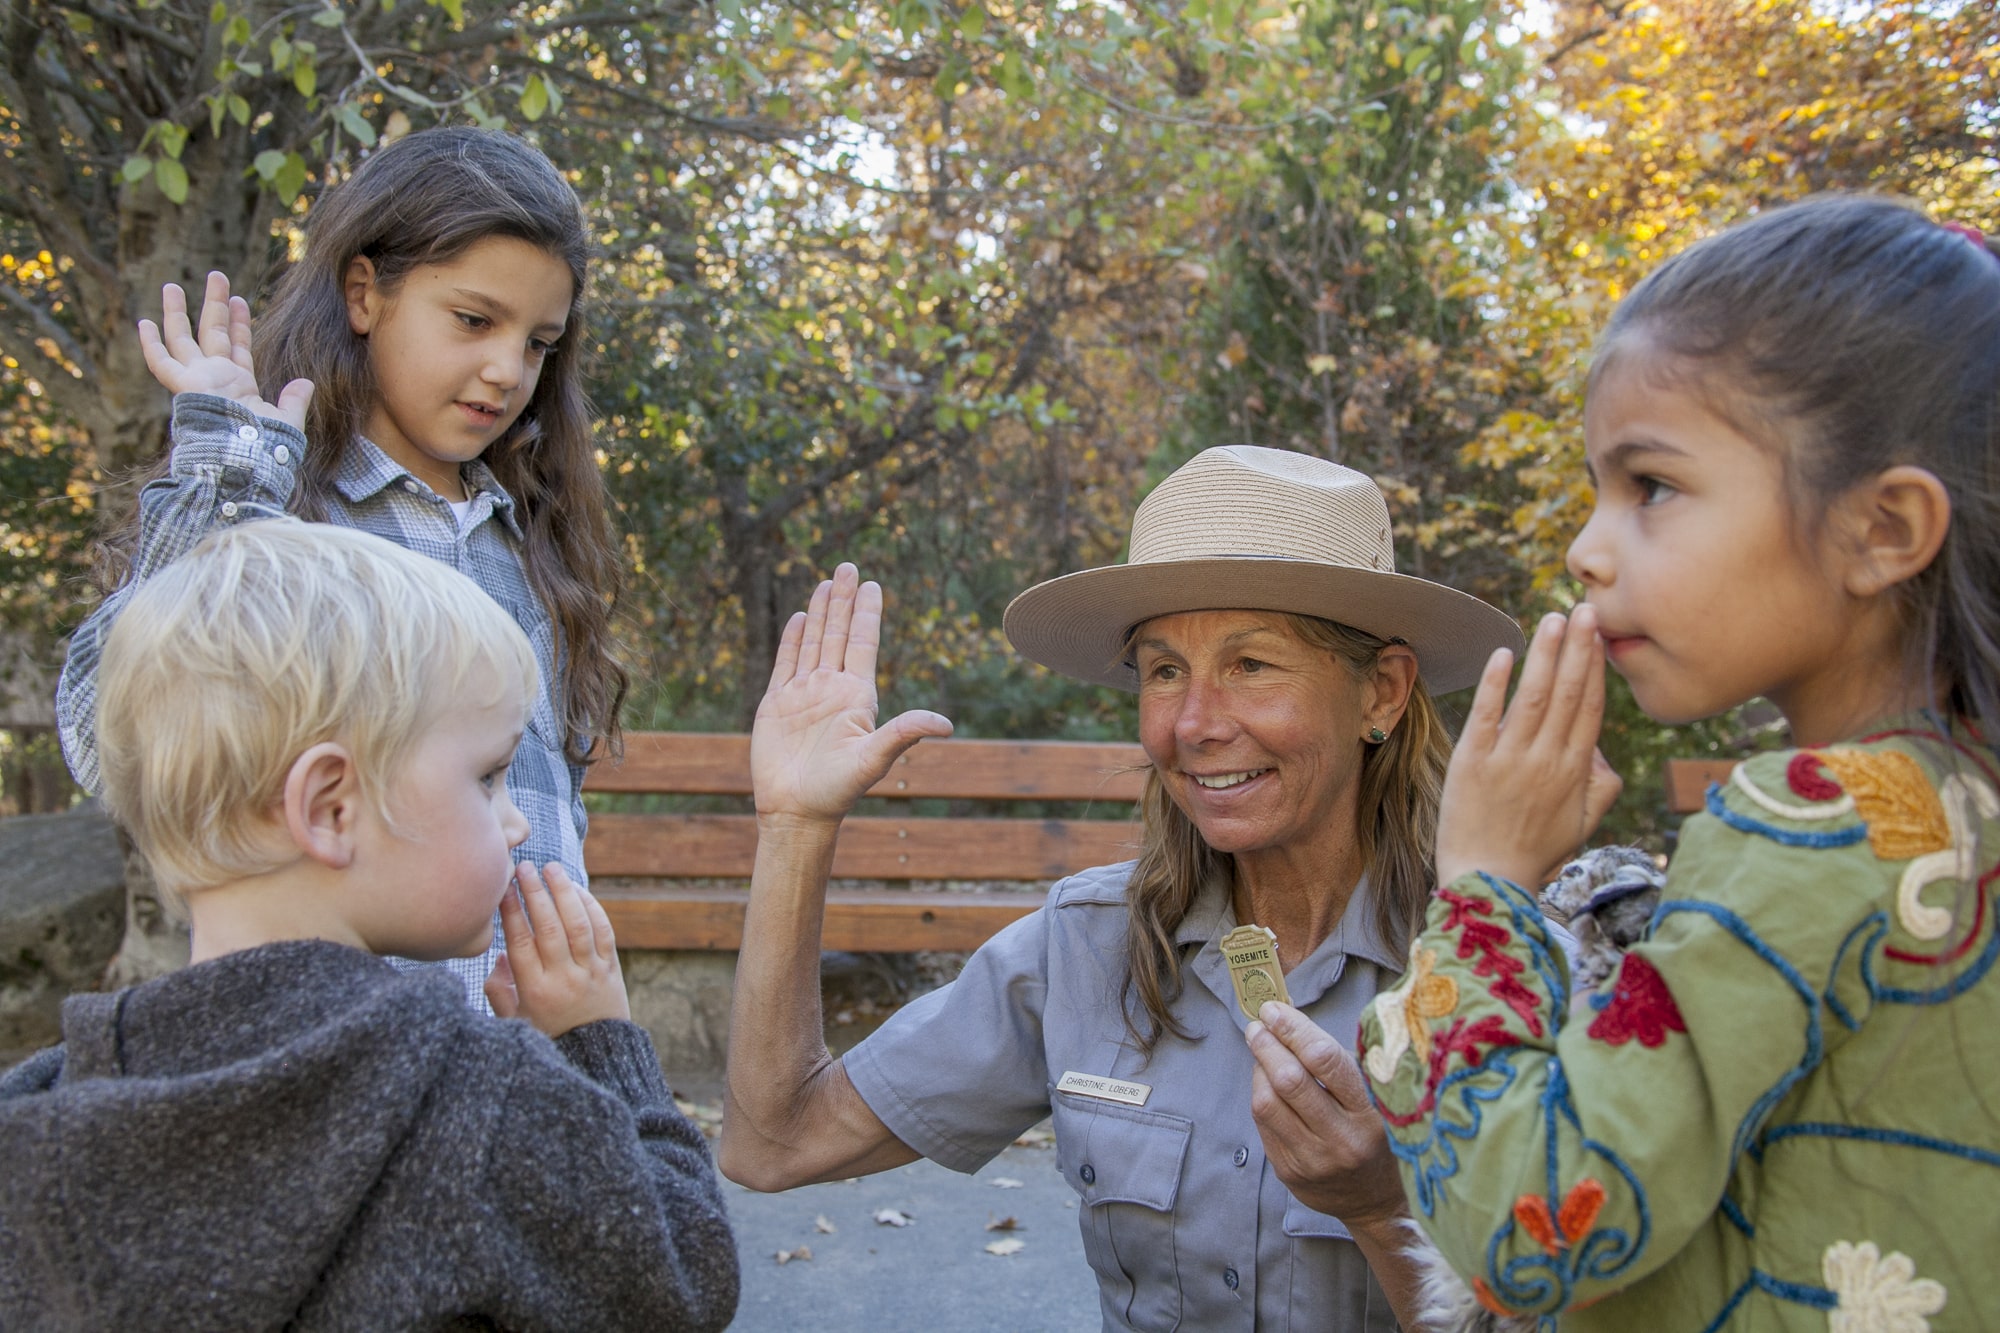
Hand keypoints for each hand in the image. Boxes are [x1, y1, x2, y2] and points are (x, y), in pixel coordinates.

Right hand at [138, 271, 312, 430]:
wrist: (247, 458)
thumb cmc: (266, 447)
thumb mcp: (287, 421)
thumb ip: (295, 401)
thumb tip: (306, 383)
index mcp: (240, 387)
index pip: (237, 347)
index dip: (239, 324)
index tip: (241, 300)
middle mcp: (217, 379)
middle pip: (213, 333)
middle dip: (214, 304)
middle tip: (216, 275)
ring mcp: (199, 381)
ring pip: (185, 338)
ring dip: (180, 311)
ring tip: (173, 285)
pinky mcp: (185, 385)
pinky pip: (161, 363)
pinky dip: (151, 345)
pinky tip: (143, 322)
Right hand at [485, 862, 629, 1035]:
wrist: (597, 1055)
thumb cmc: (549, 1036)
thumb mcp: (513, 1022)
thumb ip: (498, 991)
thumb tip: (499, 955)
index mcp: (535, 991)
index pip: (520, 943)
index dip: (510, 912)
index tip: (502, 887)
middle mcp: (564, 979)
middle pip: (548, 927)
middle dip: (535, 893)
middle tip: (524, 867)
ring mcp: (591, 971)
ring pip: (578, 924)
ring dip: (564, 892)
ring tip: (551, 869)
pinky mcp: (611, 968)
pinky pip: (603, 931)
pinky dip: (591, 908)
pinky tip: (577, 890)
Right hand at [751, 562, 952, 826]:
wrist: (796, 812)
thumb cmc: (837, 791)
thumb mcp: (873, 759)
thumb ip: (903, 734)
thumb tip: (946, 724)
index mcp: (858, 697)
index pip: (863, 643)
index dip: (867, 613)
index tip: (872, 584)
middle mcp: (832, 689)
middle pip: (838, 634)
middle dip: (842, 600)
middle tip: (847, 565)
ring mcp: (804, 695)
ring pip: (813, 643)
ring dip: (819, 612)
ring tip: (825, 581)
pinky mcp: (777, 704)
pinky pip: (785, 663)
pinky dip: (792, 639)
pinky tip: (800, 617)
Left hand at [1247, 1002, 1408, 1230]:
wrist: (1376, 1203)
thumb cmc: (1377, 1138)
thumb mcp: (1377, 1100)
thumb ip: (1340, 1067)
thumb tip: (1292, 1022)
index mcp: (1369, 1115)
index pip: (1325, 1061)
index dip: (1294, 1029)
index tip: (1275, 1009)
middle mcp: (1341, 1139)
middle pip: (1289, 1081)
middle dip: (1267, 1044)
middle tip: (1257, 1025)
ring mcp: (1312, 1160)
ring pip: (1267, 1102)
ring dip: (1259, 1069)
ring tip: (1262, 1052)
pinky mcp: (1289, 1172)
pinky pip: (1263, 1124)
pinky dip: (1260, 1095)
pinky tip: (1266, 1084)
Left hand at [1435, 605, 1622, 888]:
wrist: (1489, 883)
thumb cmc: (1535, 854)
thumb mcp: (1583, 825)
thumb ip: (1601, 784)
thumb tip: (1600, 747)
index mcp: (1575, 772)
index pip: (1590, 707)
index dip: (1595, 666)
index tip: (1598, 634)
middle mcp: (1546, 760)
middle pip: (1567, 693)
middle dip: (1576, 647)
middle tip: (1583, 608)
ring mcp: (1509, 760)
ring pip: (1532, 697)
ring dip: (1544, 655)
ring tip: (1551, 620)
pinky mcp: (1472, 763)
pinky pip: (1486, 716)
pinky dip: (1495, 684)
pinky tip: (1504, 654)